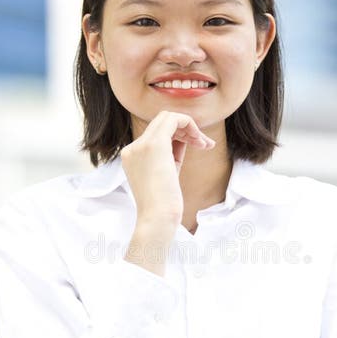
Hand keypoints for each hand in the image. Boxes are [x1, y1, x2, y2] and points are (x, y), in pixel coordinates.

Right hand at [121, 110, 215, 225]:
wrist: (158, 219)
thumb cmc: (164, 206)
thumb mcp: (167, 174)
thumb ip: (171, 154)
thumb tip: (186, 136)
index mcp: (131, 156)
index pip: (156, 134)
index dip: (179, 136)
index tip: (197, 147)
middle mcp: (132, 148)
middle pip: (161, 122)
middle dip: (186, 130)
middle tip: (204, 144)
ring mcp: (140, 145)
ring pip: (167, 117)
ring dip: (190, 128)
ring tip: (204, 144)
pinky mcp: (154, 145)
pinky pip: (174, 120)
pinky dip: (190, 125)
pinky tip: (200, 141)